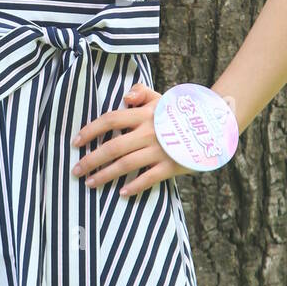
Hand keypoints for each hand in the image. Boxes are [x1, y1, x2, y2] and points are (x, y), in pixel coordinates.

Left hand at [70, 82, 191, 197]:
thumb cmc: (178, 113)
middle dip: (91, 160)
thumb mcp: (160, 98)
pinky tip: (121, 192)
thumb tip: (124, 98)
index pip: (110, 120)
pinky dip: (134, 187)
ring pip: (126, 165)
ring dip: (105, 175)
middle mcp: (149, 132)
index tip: (75, 142)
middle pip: (113, 147)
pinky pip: (149, 178)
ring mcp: (160, 150)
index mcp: (144, 114)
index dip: (90, 131)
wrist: (211, 126)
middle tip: (76, 170)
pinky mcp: (171, 166)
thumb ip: (140, 93)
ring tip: (90, 183)